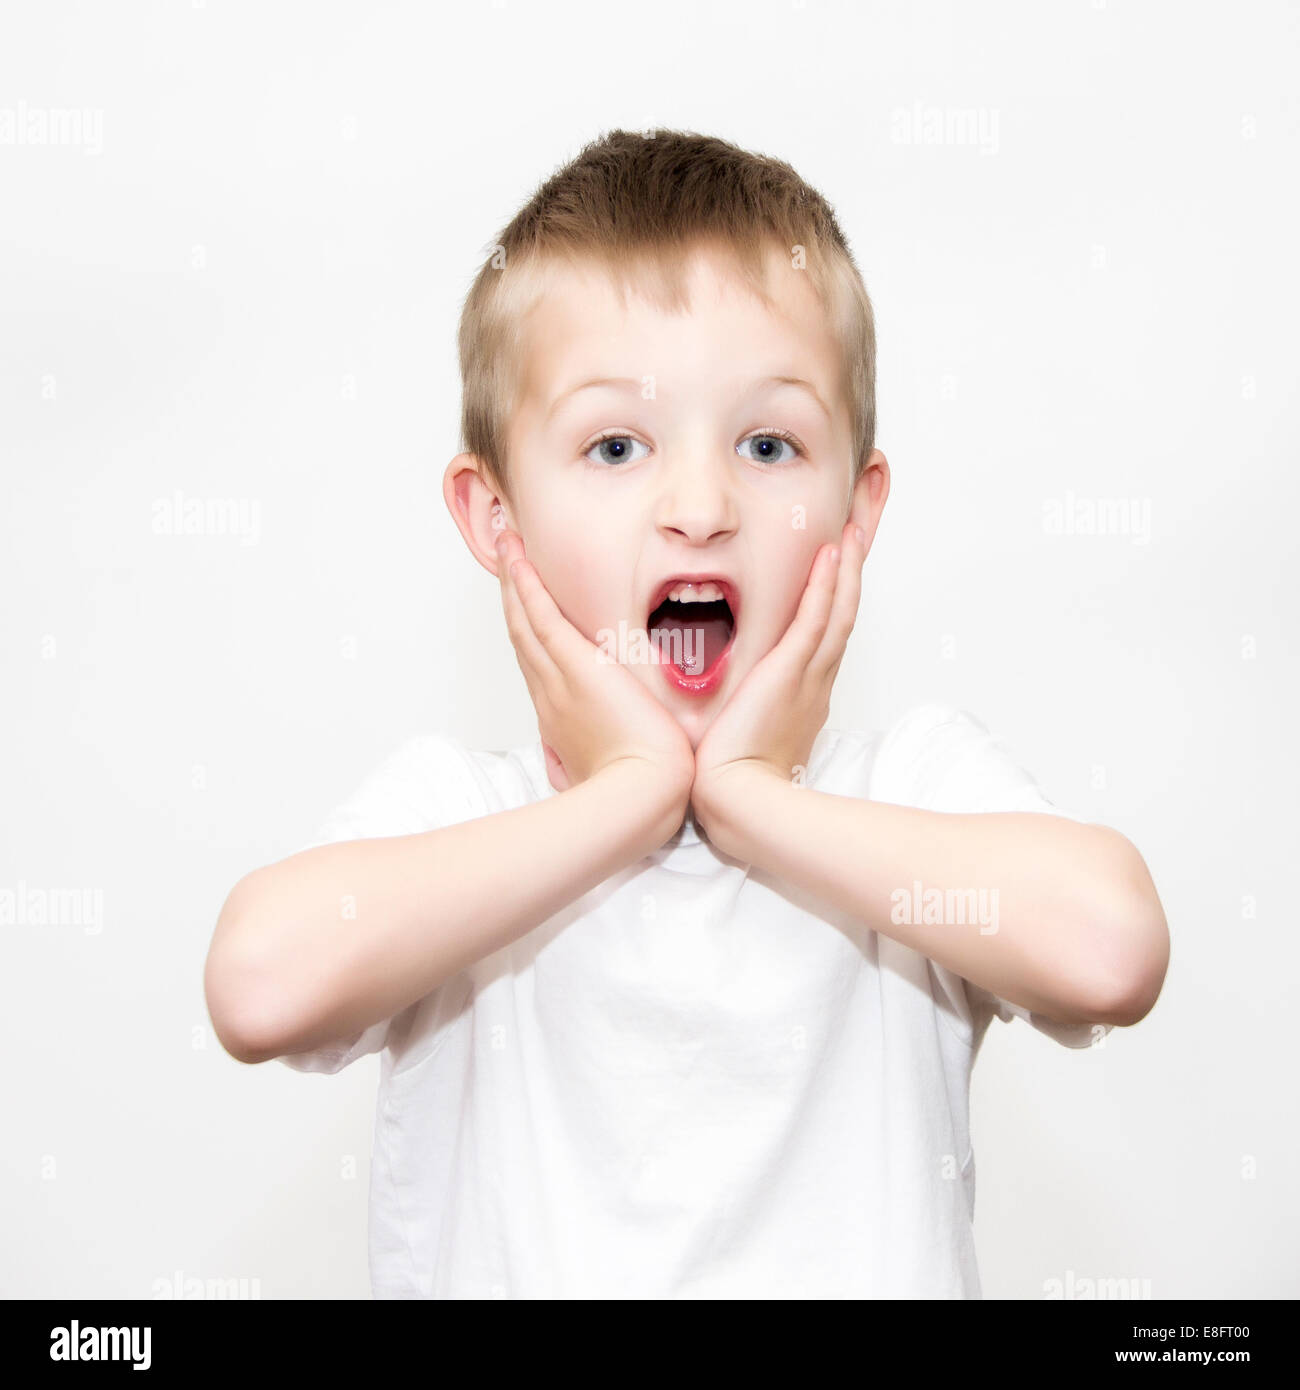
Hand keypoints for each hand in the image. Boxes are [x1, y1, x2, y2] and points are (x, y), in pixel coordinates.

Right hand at [495, 528, 694, 807]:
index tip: (523, 610)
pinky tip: (518, 560)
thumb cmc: (640, 793)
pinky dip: (526, 587)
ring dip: (513, 582)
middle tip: (505, 563)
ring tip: (507, 546)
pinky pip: (541, 617)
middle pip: (522, 637)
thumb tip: (569, 769)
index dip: (527, 635)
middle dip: (512, 598)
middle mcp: (551, 696)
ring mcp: (557, 680)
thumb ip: (589, 766)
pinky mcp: (575, 666)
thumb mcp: (607, 779)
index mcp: (560, 721)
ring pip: (525, 621)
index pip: (539, 667)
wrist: (645, 797)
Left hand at [691, 519, 868, 844]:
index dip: (834, 598)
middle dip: (852, 572)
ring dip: (847, 567)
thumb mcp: (737, 736)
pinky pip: (817, 620)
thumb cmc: (728, 779)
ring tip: (854, 528)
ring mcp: (808, 677)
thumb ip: (736, 713)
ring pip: (838, 610)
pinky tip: (831, 554)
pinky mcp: (792, 674)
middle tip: (861, 531)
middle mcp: (813, 682)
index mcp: (802, 696)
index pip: (824, 635)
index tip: (838, 568)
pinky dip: (827, 586)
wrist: (734, 801)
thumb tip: (719, 705)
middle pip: (843, 614)